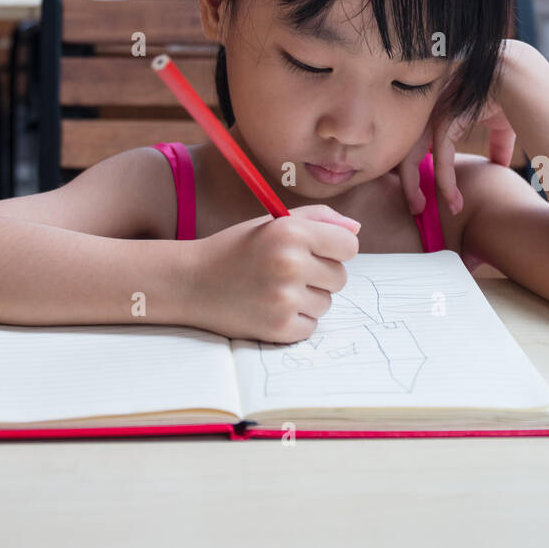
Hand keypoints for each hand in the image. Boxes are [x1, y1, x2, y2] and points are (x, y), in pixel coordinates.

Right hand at [187, 204, 359, 343]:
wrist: (192, 282)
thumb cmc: (238, 248)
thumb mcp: (275, 223)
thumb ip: (319, 218)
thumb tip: (356, 229)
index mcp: (291, 232)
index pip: (349, 245)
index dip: (336, 248)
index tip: (319, 250)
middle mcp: (291, 264)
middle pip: (341, 276)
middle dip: (321, 274)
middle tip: (287, 271)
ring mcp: (285, 299)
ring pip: (327, 303)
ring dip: (308, 298)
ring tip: (276, 288)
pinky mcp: (280, 329)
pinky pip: (311, 325)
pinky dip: (296, 320)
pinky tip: (270, 307)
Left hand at [394, 45, 518, 216]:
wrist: (520, 73)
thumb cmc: (512, 94)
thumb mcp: (501, 124)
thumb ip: (496, 144)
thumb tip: (500, 166)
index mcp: (438, 109)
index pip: (415, 141)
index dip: (414, 167)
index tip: (422, 191)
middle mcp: (430, 110)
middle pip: (404, 148)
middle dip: (405, 180)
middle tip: (415, 207)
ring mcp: (436, 112)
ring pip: (411, 155)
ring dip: (413, 187)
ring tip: (421, 210)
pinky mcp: (447, 118)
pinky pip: (440, 157)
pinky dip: (446, 183)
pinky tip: (453, 203)